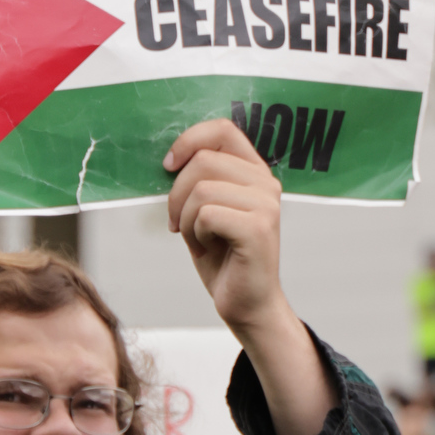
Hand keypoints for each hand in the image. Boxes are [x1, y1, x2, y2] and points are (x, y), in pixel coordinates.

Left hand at [164, 120, 334, 434]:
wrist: (246, 305)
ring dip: (186, 218)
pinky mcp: (258, 229)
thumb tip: (168, 159)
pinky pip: (207, 214)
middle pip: (204, 160)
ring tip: (198, 239)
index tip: (167, 166)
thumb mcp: (204, 212)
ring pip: (202, 189)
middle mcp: (266, 182)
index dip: (189, 140)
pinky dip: (196, 233)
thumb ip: (197, 181)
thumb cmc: (223, 260)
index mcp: (254, 172)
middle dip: (177, 194)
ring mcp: (266, 204)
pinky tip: (207, 248)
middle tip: (178, 224)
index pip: (222, 129)